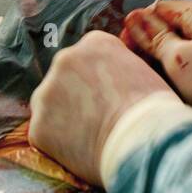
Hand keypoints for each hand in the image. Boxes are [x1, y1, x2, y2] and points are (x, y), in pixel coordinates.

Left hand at [28, 30, 173, 184]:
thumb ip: (121, 65)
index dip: (101, 76)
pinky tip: (81, 150)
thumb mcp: (144, 70)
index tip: (110, 94)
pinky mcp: (37, 126)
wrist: (142, 140)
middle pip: (66, 76)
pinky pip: (46, 134)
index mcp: (94, 42)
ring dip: (65, 117)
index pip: (90, 55)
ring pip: (52, 104)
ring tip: (90, 136)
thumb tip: (116, 74)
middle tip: (99, 116)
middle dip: (77, 93)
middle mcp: (64, 59)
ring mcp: (46, 93)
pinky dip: (59, 143)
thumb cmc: (154, 108)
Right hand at [122, 0, 191, 118]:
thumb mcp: (179, 60)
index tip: (122, 44)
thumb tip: (135, 18)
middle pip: (176, 22)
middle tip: (132, 60)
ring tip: (149, 70)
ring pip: (188, 38)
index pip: (164, 8)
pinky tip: (173, 76)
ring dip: (168, 52)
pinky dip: (185, 60)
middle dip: (153, 38)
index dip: (141, 24)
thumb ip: (155, 37)